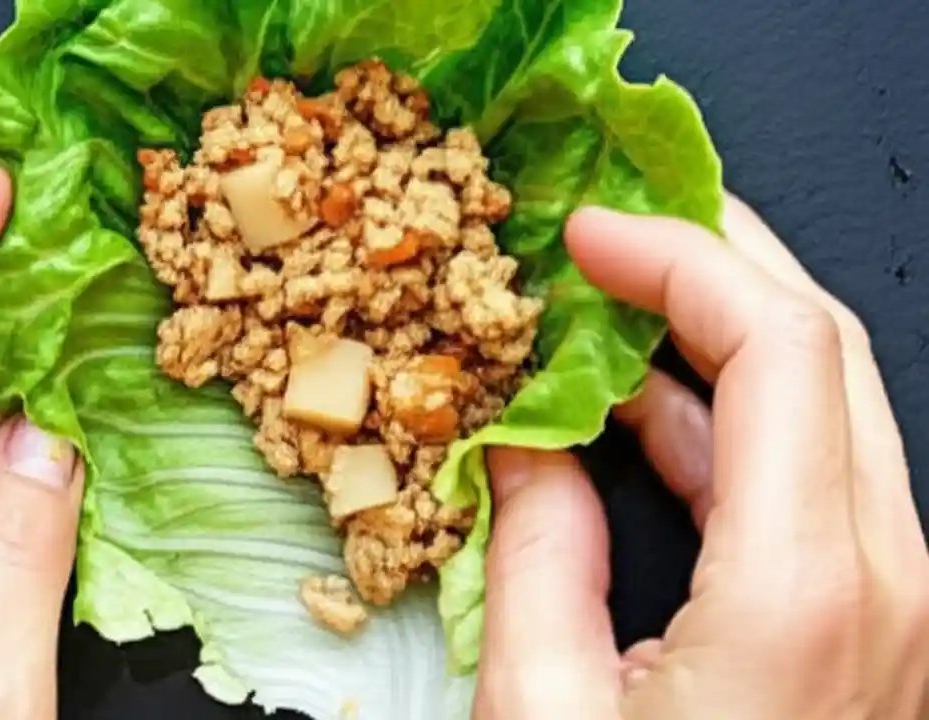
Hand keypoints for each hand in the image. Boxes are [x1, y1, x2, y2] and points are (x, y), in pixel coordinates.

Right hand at [474, 197, 928, 718]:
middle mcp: (883, 584)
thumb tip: (522, 449)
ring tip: (613, 312)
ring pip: (829, 411)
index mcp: (801, 592)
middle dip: (716, 265)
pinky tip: (648, 412)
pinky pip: (817, 484)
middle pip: (825, 351)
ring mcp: (895, 608)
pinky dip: (734, 425)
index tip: (589, 233)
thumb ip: (535, 558)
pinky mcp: (874, 631)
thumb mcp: (544, 710)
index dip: (681, 257)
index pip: (780, 345)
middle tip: (617, 230)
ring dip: (722, 339)